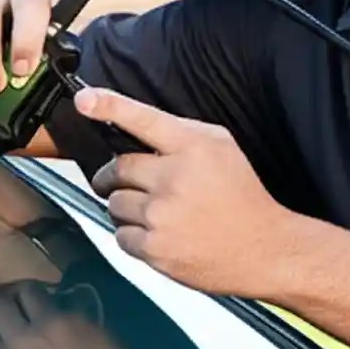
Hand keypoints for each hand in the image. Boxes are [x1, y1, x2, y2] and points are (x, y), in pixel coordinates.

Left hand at [75, 87, 292, 296]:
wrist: (264, 249)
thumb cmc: (242, 197)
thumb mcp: (222, 148)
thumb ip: (180, 135)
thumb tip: (136, 127)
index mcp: (193, 147)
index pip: (142, 119)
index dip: (108, 105)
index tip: (84, 99)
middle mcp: (174, 178)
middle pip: (117, 168)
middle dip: (116, 176)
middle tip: (134, 183)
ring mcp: (161, 215)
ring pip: (114, 203)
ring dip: (127, 207)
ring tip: (159, 213)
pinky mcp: (154, 248)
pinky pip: (120, 235)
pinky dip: (133, 235)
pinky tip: (161, 234)